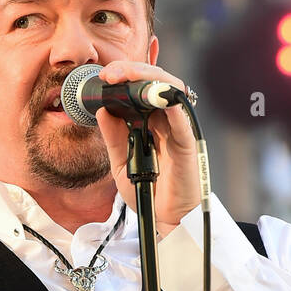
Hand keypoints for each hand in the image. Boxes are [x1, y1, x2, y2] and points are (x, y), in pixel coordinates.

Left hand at [93, 60, 200, 236]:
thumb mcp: (120, 162)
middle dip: (133, 71)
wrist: (164, 219)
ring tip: (125, 76)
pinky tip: (157, 94)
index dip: (125, 77)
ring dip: (148, 78)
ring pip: (170, 91)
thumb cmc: (148, 190)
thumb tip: (103, 109)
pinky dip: (171, 103)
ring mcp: (178, 129)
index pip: (141, 89)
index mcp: (151, 122)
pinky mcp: (187, 143)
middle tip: (110, 73)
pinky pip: (182, 118)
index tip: (104, 77)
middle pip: (156, 82)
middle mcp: (166, 121)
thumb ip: (113, 136)